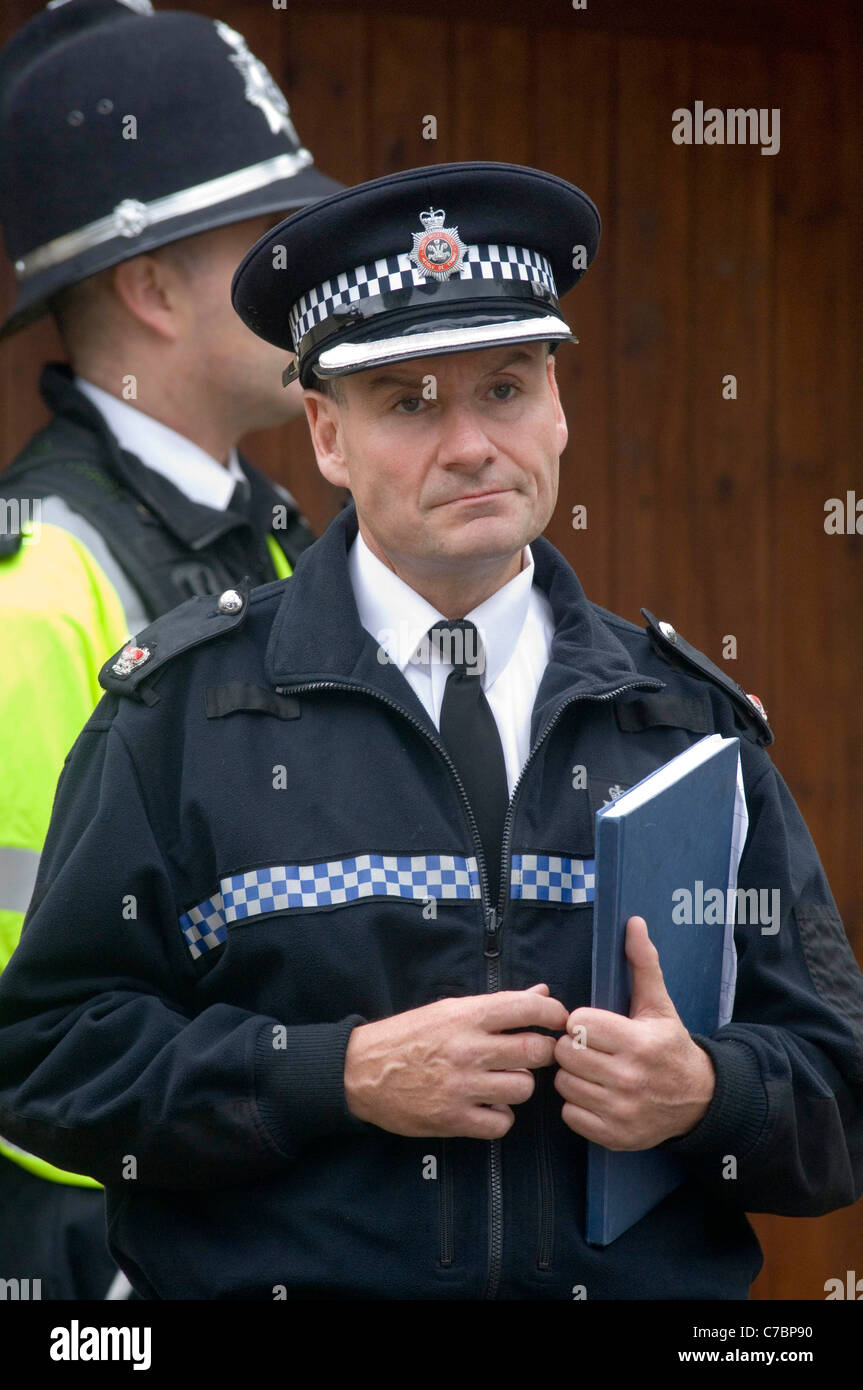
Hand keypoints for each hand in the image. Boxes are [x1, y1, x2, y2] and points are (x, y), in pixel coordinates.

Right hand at [344, 984, 568, 1139]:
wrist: (361, 1071)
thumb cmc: (408, 1036)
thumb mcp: (449, 1009)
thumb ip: (498, 1005)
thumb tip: (542, 993)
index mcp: (467, 1016)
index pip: (529, 1009)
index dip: (553, 1014)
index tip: (556, 1021)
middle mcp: (468, 1049)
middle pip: (536, 1052)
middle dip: (543, 1052)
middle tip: (532, 1054)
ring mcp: (462, 1086)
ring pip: (524, 1088)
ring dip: (519, 1085)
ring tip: (501, 1080)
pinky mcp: (454, 1119)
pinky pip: (502, 1122)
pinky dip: (500, 1116)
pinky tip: (486, 1105)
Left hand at [554, 916, 715, 1148]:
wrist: (699, 1100)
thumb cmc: (670, 1046)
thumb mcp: (659, 1005)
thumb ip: (642, 964)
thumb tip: (632, 922)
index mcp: (638, 1042)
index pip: (578, 1024)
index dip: (581, 1022)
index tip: (595, 1026)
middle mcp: (629, 1078)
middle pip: (566, 1054)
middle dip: (573, 1047)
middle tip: (591, 1049)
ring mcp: (621, 1111)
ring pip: (564, 1084)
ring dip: (573, 1076)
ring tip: (594, 1071)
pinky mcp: (615, 1136)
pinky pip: (570, 1114)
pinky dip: (578, 1105)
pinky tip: (597, 1094)